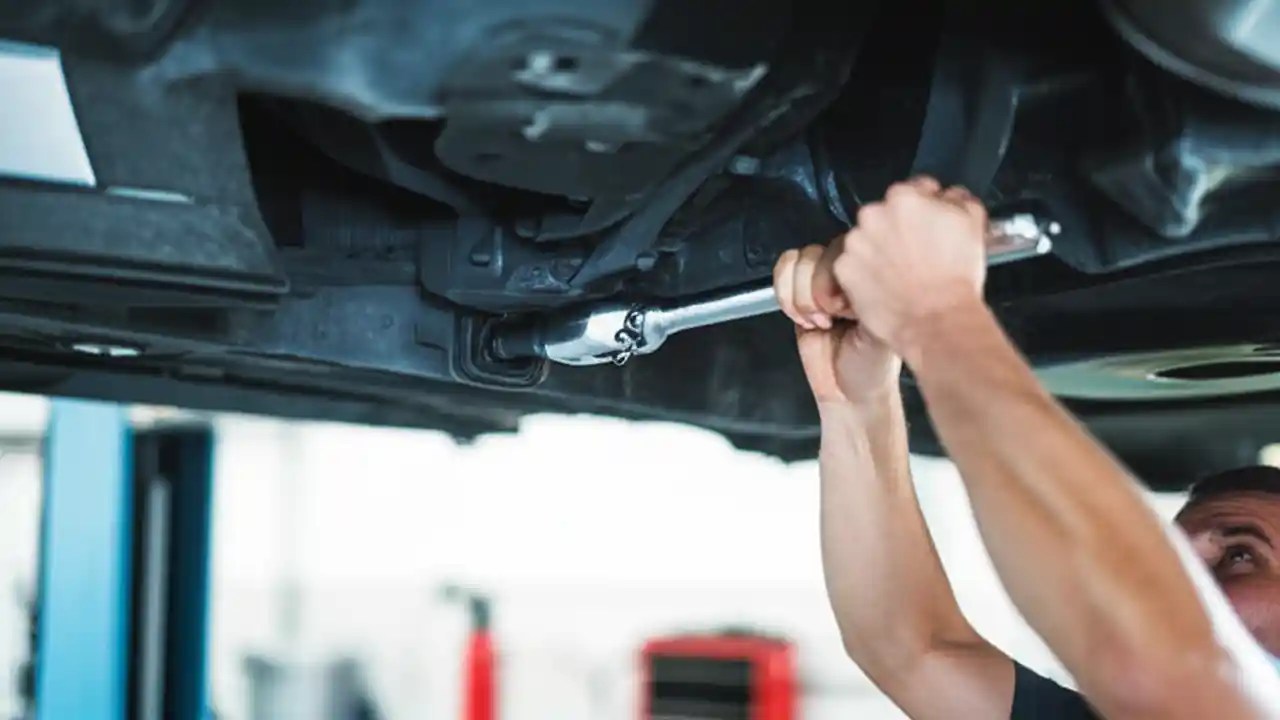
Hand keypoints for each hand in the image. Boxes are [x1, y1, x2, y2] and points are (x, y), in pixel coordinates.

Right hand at [774, 242, 901, 405]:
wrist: (848, 392)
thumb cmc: (873, 364)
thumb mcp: (880, 327)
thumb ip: (868, 295)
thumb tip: (852, 273)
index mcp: (878, 274)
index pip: (850, 246)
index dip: (838, 276)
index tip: (847, 307)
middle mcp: (850, 272)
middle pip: (820, 252)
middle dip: (819, 290)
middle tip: (835, 318)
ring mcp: (822, 280)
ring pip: (798, 262)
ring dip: (803, 297)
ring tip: (820, 321)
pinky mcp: (797, 291)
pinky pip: (782, 272)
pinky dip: (786, 296)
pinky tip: (804, 318)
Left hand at [831, 176, 987, 362]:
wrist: (936, 321)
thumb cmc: (957, 274)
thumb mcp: (972, 223)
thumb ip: (957, 199)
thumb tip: (947, 195)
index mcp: (903, 197)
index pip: (913, 191)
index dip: (925, 209)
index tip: (930, 226)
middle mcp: (871, 215)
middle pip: (884, 214)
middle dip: (897, 228)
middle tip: (915, 253)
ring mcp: (853, 243)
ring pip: (866, 240)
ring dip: (878, 250)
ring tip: (898, 273)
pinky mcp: (842, 270)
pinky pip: (852, 266)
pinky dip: (864, 273)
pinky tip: (883, 286)